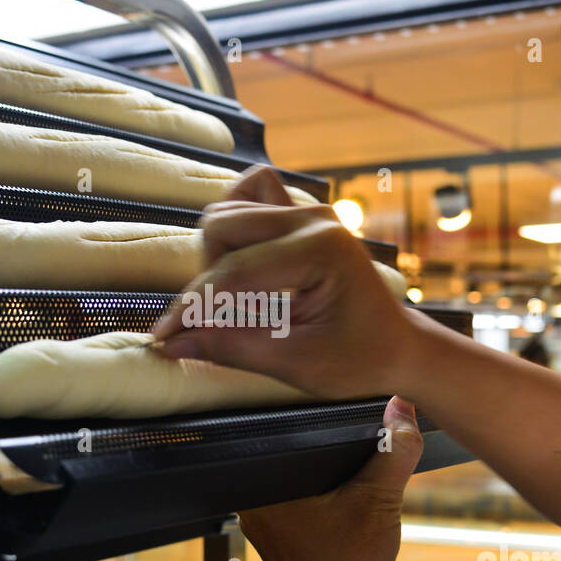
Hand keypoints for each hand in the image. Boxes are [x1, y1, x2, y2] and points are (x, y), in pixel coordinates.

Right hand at [151, 166, 422, 399]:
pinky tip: (241, 260)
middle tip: (216, 322)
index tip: (161, 336)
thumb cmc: (360, 359)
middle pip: (222, 228)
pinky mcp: (302, 213)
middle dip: (206, 279)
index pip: (235, 272)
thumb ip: (231, 347)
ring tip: (236, 298)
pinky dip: (234, 225)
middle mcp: (314, 218)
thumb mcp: (296, 364)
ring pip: (228, 211)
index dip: (192, 307)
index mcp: (321, 250)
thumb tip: (171, 344)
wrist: (399, 346)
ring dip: (217, 254)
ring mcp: (309, 210)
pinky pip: (249, 197)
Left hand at [239, 396, 423, 560]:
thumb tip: (403, 407)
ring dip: (319, 469)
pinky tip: (341, 489)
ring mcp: (263, 524)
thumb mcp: (379, 500)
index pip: (272, 433)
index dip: (300, 414)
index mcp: (258, 490)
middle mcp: (251, 505)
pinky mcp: (279, 538)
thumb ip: (394, 450)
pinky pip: (297, 500)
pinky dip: (319, 493)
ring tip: (345, 452)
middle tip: (342, 425)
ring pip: (292, 479)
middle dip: (316, 442)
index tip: (323, 402)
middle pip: (284, 455)